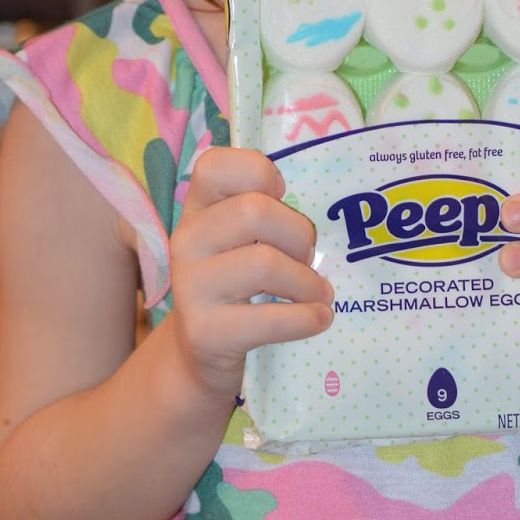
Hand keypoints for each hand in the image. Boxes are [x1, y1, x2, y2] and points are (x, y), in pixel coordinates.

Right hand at [167, 146, 333, 405]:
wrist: (200, 354)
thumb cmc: (238, 286)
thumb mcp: (241, 242)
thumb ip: (268, 215)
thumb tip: (333, 211)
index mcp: (197, 209)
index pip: (216, 164)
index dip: (258, 172)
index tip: (282, 195)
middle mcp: (186, 240)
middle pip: (254, 211)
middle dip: (297, 234)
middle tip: (309, 257)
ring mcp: (189, 286)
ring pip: (264, 263)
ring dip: (307, 282)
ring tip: (318, 293)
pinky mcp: (203, 331)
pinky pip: (269, 319)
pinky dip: (305, 318)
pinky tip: (319, 318)